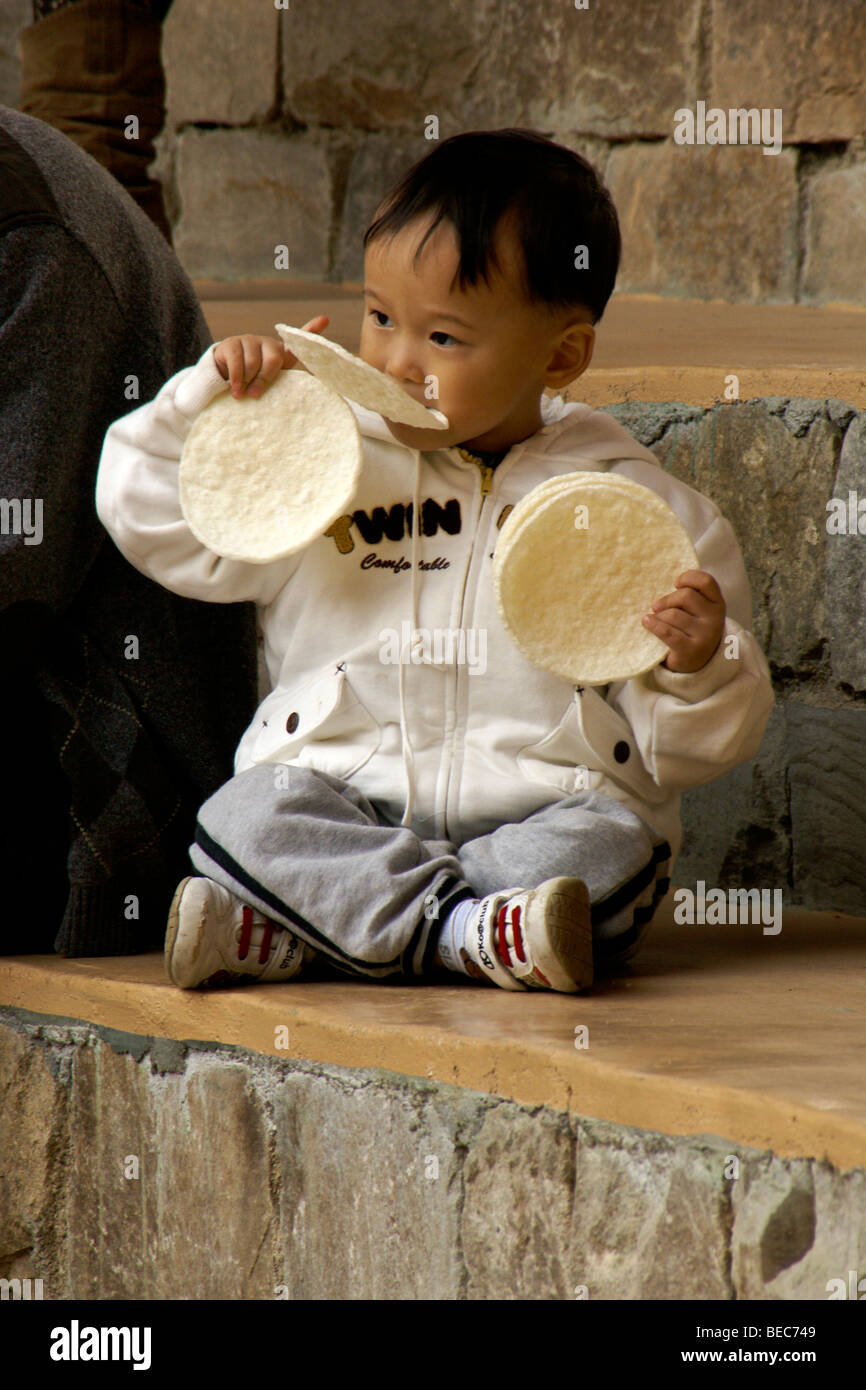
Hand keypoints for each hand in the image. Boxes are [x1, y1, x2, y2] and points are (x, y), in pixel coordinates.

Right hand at [213, 315, 328, 398]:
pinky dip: (236, 378)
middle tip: (255, 395)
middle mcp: (267, 343)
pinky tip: (235, 388)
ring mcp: (249, 340)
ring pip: (253, 363)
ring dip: (247, 382)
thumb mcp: (269, 384)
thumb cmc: (252, 383)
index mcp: (281, 353)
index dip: (312, 329)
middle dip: (264, 380)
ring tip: (241, 393)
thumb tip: (297, 398)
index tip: (325, 319)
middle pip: (273, 360)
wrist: (223, 376)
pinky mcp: (232, 342)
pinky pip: (237, 362)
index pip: (298, 341)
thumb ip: (281, 385)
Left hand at [642, 570, 725, 672]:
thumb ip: (690, 595)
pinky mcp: (691, 650)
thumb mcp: (696, 611)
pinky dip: (653, 625)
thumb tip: (663, 583)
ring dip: (658, 616)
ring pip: (673, 614)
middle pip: (685, 596)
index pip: (706, 581)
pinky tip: (646, 622)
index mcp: (717, 603)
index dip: (688, 577)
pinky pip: (667, 632)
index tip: (676, 583)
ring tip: (655, 620)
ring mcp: (705, 635)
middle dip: (666, 600)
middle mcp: (715, 618)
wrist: (694, 663)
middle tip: (657, 607)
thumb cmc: (690, 629)